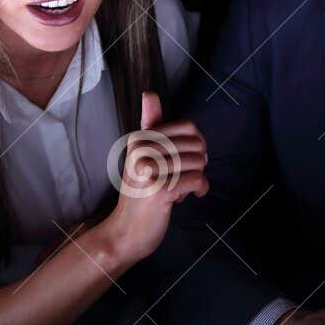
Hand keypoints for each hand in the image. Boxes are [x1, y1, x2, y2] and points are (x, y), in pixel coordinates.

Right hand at [97, 91, 207, 264]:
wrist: (124, 232)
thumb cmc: (140, 193)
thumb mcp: (143, 156)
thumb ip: (150, 125)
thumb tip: (149, 93)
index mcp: (139, 139)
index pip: (188, 127)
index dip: (197, 143)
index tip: (189, 158)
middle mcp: (142, 151)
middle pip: (197, 145)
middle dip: (199, 162)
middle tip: (186, 177)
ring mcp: (150, 171)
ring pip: (199, 164)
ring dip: (197, 178)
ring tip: (182, 188)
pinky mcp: (160, 190)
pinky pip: (198, 180)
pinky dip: (200, 189)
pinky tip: (190, 196)